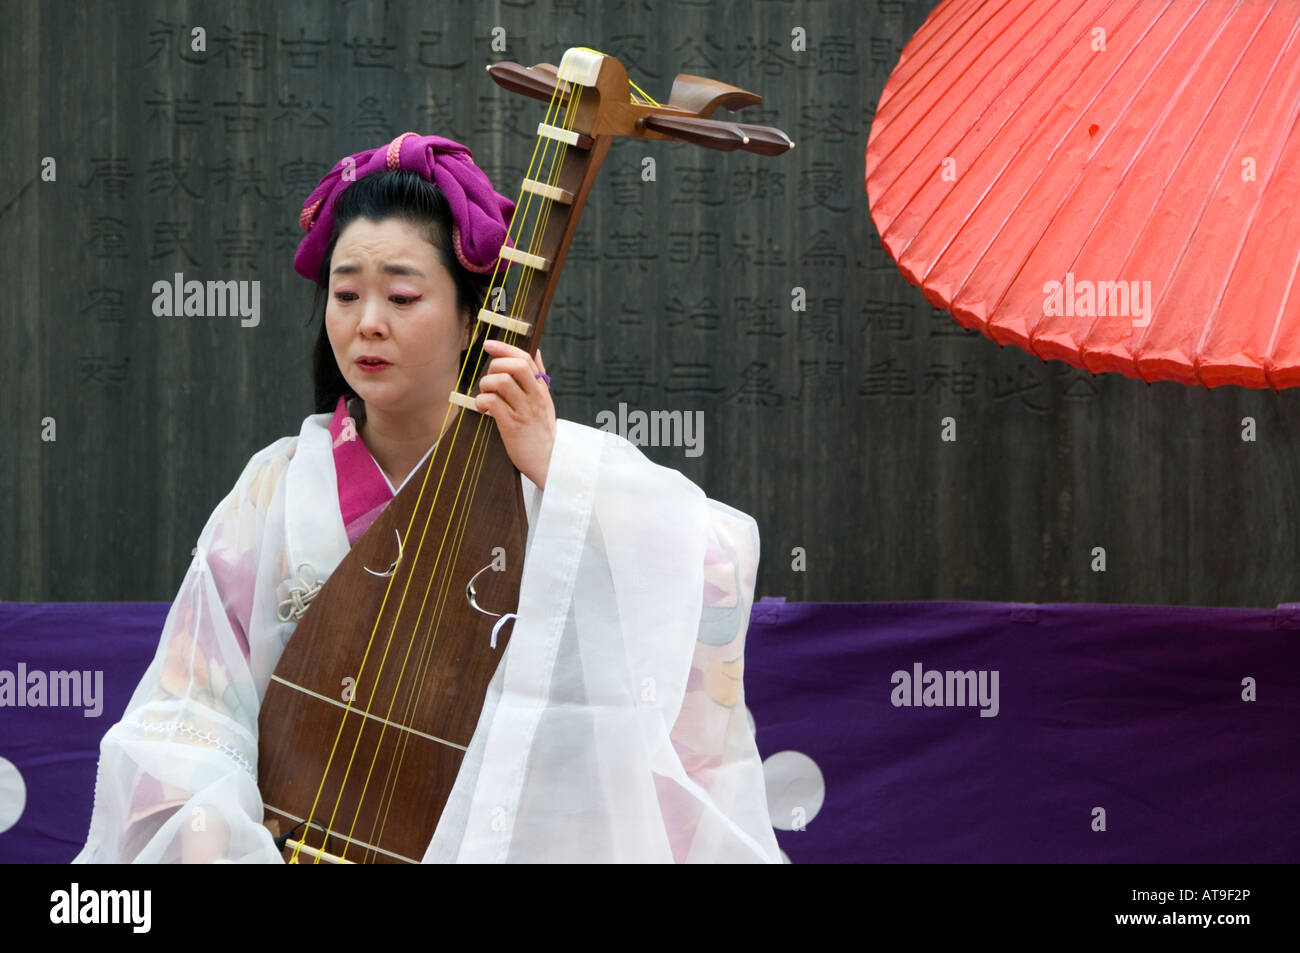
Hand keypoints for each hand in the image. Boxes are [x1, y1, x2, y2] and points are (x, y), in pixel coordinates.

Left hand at [475, 339, 555, 488]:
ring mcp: (524, 411)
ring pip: (501, 381)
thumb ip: (538, 375)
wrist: (549, 460)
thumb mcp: (545, 399)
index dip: (505, 348)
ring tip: (486, 395)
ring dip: (486, 384)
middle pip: (516, 366)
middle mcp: (534, 397)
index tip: (489, 345)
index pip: (526, 358)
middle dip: (495, 366)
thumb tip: (536, 350)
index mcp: (541, 388)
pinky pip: (492, 402)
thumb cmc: (541, 429)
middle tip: (490, 380)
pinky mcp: (512, 425)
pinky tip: (483, 409)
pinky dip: (481, 401)